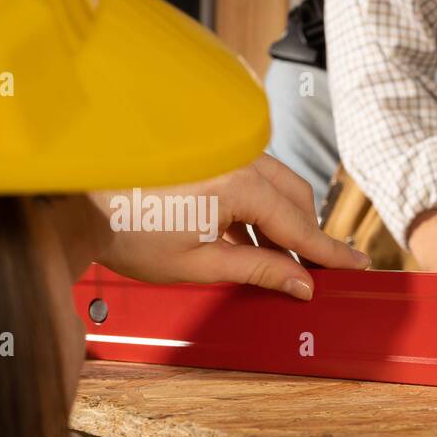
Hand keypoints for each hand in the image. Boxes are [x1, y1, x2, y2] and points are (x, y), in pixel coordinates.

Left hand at [93, 153, 369, 299]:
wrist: (78, 201)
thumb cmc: (131, 231)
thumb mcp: (199, 263)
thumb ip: (258, 268)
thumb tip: (302, 283)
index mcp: (239, 189)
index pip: (300, 226)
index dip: (330, 252)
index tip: (358, 266)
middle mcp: (238, 162)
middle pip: (296, 197)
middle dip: (306, 234)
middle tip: (311, 269)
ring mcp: (224, 153)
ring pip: (277, 185)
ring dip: (281, 220)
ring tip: (271, 256)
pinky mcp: (210, 154)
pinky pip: (253, 178)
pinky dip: (259, 207)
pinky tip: (243, 235)